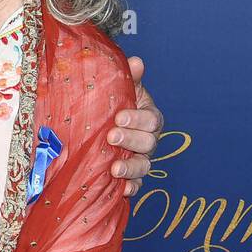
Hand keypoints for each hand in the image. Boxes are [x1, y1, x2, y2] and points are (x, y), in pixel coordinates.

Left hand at [107, 55, 164, 196]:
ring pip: (144, 166)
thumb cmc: (113, 105)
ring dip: (131, 168)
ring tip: (115, 168)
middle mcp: (148, 139)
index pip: (151, 119)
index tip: (119, 117)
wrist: (100, 125)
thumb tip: (136, 61)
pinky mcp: (131, 176)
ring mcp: (141, 158)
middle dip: (131, 140)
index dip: (137, 119)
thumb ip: (129, 77)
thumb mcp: (120, 89)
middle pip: (149, 143)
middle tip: (111, 137)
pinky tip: (122, 189)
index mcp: (148, 117)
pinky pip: (137, 184)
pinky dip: (131, 188)